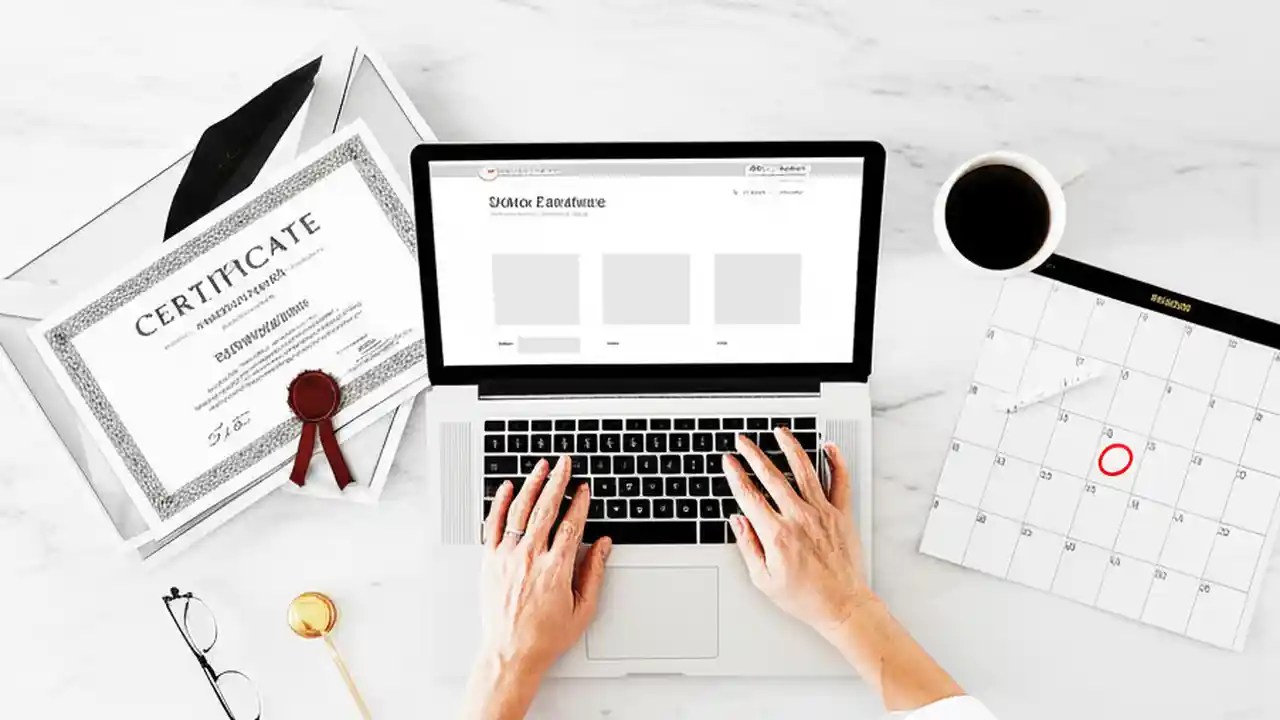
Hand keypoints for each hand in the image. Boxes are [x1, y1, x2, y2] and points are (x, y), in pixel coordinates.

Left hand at [463, 456, 611, 719]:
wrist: (510, 652)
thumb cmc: (545, 636)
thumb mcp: (583, 609)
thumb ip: (594, 573)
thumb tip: (603, 545)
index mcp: (556, 569)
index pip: (571, 524)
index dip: (580, 503)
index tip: (584, 489)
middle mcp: (530, 558)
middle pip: (546, 509)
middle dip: (558, 482)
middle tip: (565, 464)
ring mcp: (507, 557)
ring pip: (520, 511)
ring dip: (532, 484)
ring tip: (541, 467)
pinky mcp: (489, 561)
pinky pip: (493, 524)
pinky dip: (500, 503)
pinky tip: (506, 488)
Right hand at [724, 428, 869, 637]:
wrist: (842, 605)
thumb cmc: (805, 597)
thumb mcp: (764, 580)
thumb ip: (749, 546)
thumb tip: (738, 521)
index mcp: (777, 535)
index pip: (750, 496)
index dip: (736, 475)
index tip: (729, 462)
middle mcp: (799, 518)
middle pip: (772, 476)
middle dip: (754, 454)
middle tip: (744, 441)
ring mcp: (822, 513)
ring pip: (804, 470)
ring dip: (790, 447)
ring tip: (780, 432)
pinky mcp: (840, 515)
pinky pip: (840, 482)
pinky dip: (836, 462)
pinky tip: (828, 447)